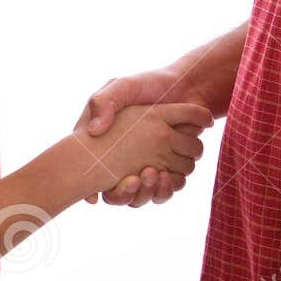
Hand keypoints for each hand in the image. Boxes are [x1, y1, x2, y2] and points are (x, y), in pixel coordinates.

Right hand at [76, 69, 213, 206]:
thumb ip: (104, 102)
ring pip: (144, 194)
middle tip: (134, 178)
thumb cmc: (150, 84)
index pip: (93, 178)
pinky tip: (166, 175)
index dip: (91, 190)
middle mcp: (129, 160)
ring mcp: (151, 165)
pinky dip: (166, 187)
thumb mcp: (121, 86)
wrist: (188, 86)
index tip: (94, 197)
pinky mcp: (172, 168)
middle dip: (125, 193)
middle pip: (120, 193)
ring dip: (148, 190)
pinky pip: (166, 190)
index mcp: (110, 145)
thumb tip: (94, 130)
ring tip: (151, 173)